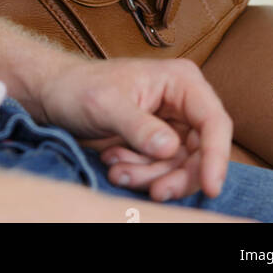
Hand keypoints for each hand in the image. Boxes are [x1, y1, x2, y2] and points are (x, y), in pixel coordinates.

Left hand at [36, 56, 231, 201]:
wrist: (55, 95)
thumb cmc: (78, 88)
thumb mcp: (104, 104)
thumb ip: (138, 126)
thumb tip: (170, 148)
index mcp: (180, 81)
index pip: (214, 121)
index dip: (217, 156)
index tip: (210, 188)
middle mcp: (183, 103)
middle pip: (202, 152)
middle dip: (176, 175)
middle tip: (153, 191)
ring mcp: (172, 125)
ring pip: (182, 168)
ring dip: (151, 177)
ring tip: (117, 169)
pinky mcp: (158, 145)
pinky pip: (163, 172)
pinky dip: (142, 176)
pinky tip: (115, 165)